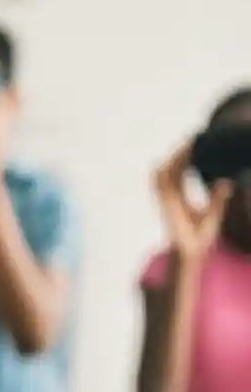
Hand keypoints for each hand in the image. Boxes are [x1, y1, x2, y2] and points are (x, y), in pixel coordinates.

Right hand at [154, 139, 232, 260]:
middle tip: (193, 138)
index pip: (179, 172)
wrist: (191, 253)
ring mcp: (166, 200)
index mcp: (178, 197)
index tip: (195, 144)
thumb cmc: (199, 237)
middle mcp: (170, 196)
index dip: (185, 157)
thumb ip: (217, 198)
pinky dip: (170, 170)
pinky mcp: (167, 204)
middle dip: (180, 152)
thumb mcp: (213, 213)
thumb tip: (226, 181)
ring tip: (189, 145)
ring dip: (176, 158)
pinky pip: (165, 182)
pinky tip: (180, 160)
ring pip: (165, 172)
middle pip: (170, 168)